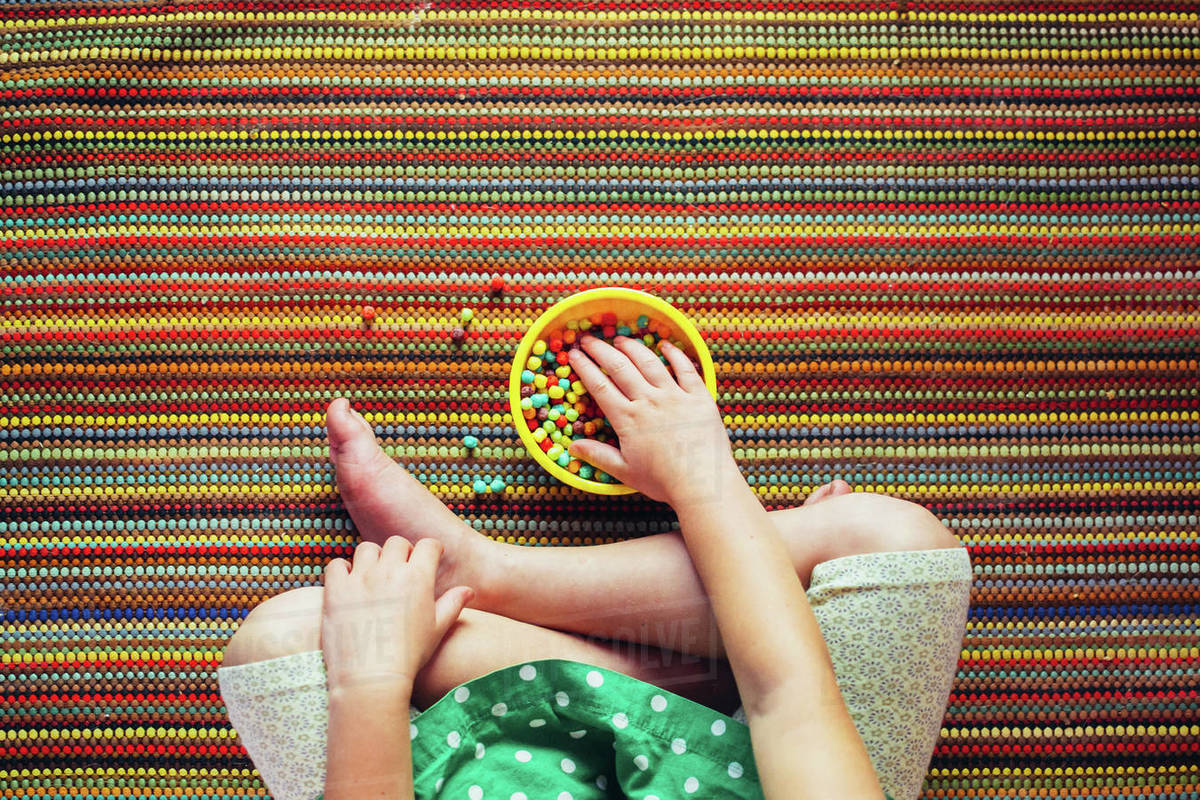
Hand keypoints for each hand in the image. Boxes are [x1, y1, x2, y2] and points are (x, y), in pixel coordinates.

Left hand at [320, 537, 472, 691]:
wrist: (371, 679)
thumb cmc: (409, 656)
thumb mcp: (437, 630)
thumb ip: (453, 604)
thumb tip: (468, 590)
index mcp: (418, 578)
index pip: (427, 545)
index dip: (431, 550)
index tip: (430, 558)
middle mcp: (389, 571)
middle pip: (396, 543)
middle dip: (402, 551)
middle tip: (401, 567)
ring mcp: (360, 578)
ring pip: (366, 549)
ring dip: (373, 558)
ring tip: (375, 574)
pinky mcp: (336, 589)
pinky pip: (337, 564)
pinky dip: (343, 570)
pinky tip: (350, 583)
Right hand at [567, 335, 737, 505]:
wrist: (702, 483)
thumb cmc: (663, 481)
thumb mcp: (625, 471)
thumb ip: (598, 456)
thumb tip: (572, 447)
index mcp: (628, 419)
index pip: (600, 386)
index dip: (584, 368)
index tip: (574, 355)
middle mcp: (649, 401)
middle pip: (620, 368)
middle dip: (601, 351)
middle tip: (589, 339)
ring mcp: (675, 396)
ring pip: (650, 363)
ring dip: (633, 348)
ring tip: (621, 339)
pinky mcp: (699, 397)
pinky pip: (686, 369)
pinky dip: (675, 354)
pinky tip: (665, 345)